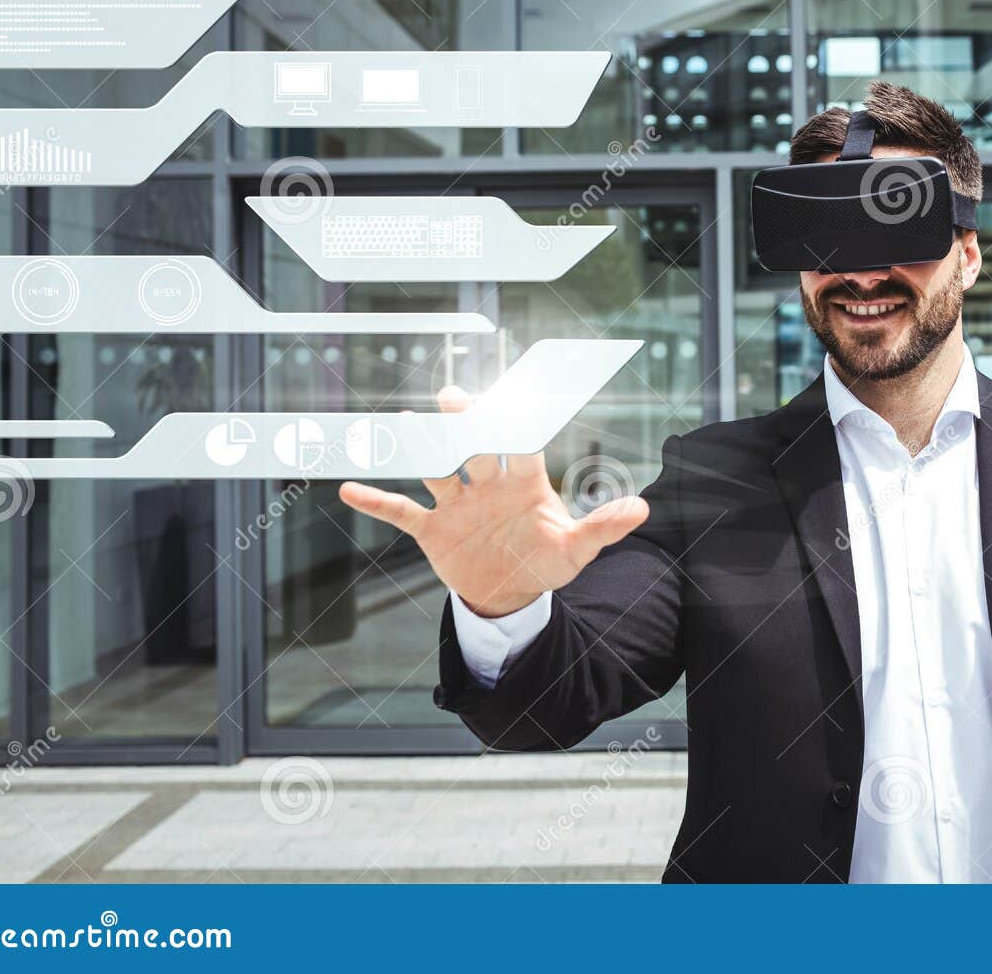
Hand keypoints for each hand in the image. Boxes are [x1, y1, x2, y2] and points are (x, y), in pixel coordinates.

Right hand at [338, 385, 648, 616]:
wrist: (511, 595)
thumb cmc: (547, 562)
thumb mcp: (577, 550)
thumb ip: (603, 527)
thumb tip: (641, 510)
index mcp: (525, 481)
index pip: (520, 443)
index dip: (516, 422)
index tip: (509, 397)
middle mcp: (488, 483)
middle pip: (473, 444)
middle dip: (464, 422)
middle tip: (453, 398)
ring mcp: (457, 504)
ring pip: (436, 466)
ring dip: (421, 448)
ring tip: (403, 425)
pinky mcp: (433, 529)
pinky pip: (402, 511)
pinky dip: (378, 501)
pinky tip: (349, 488)